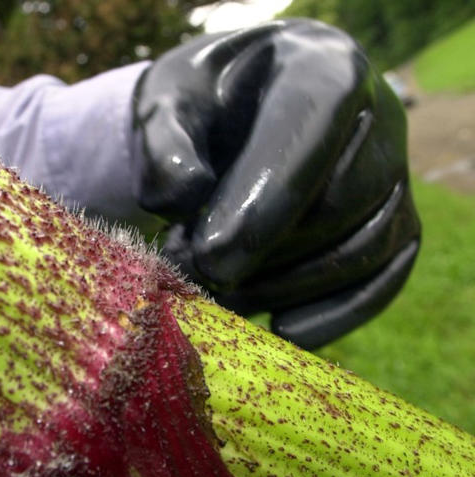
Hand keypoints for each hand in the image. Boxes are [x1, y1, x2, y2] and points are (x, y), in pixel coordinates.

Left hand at [133, 19, 420, 348]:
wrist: (231, 118)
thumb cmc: (199, 106)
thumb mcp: (164, 104)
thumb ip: (163, 144)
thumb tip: (184, 196)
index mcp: (321, 67)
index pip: (308, 128)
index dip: (262, 197)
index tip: (207, 255)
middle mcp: (377, 117)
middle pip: (337, 200)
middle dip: (261, 250)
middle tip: (191, 268)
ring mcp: (393, 174)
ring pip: (359, 246)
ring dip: (283, 285)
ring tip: (216, 292)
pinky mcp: (395, 224)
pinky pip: (382, 277)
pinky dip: (335, 312)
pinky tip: (283, 330)